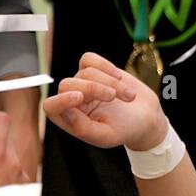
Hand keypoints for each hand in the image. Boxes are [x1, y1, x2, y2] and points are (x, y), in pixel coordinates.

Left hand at [43, 52, 167, 150]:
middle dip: (92, 88)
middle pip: (68, 84)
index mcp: (69, 120)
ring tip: (127, 96)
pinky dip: (106, 66)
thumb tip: (67, 112)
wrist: (145, 116)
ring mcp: (81, 83)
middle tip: (113, 97)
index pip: (50, 106)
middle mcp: (71, 100)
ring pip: (86, 72)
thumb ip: (83, 129)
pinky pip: (89, 59)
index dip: (61, 100)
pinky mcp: (92, 69)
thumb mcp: (106, 136)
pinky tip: (119, 78)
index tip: (80, 97)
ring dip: (110, 82)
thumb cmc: (124, 129)